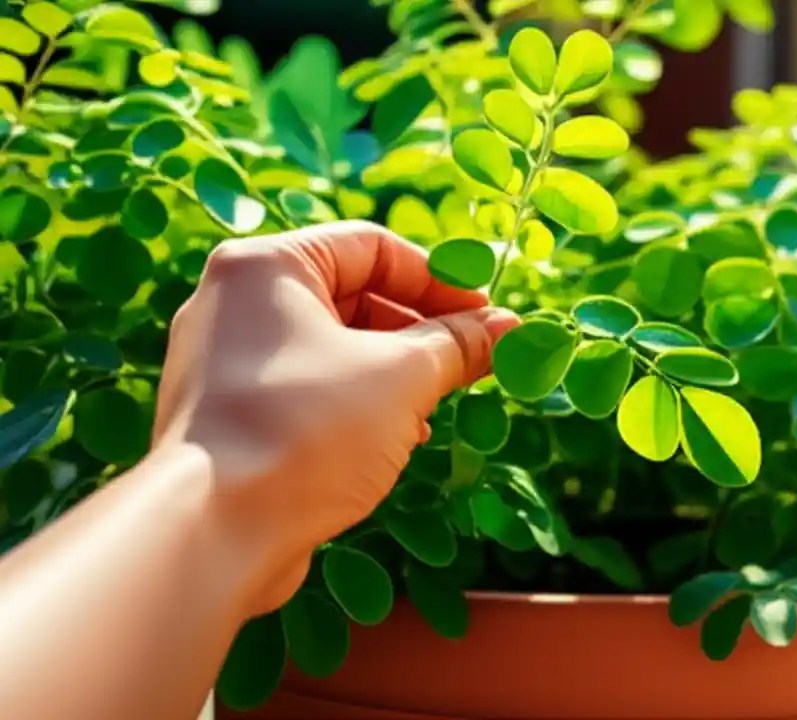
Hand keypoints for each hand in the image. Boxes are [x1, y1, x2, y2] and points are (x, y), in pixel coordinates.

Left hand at [152, 221, 517, 611]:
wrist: (213, 530)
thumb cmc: (307, 431)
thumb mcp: (402, 378)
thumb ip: (457, 344)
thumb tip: (505, 329)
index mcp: (266, 266)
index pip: (372, 247)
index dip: (440, 279)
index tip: (486, 317)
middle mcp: (233, 303)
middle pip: (350, 296)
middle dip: (419, 331)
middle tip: (471, 363)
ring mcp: (223, 362)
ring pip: (331, 349)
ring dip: (393, 373)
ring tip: (434, 408)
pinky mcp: (226, 416)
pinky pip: (305, 390)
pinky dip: (355, 405)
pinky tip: (393, 442)